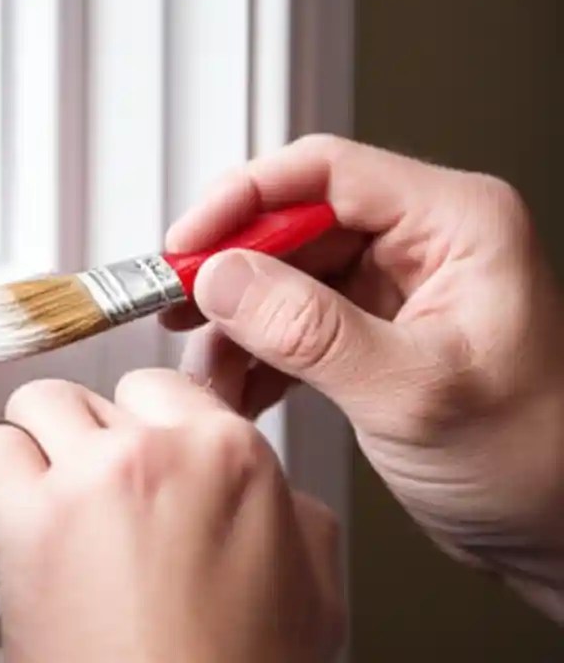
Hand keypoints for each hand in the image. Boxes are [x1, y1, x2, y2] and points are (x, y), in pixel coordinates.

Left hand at [0, 371, 343, 661]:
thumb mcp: (310, 586)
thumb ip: (286, 509)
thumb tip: (269, 489)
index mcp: (231, 455)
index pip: (162, 384)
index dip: (147, 427)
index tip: (139, 455)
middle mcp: (158, 454)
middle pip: (97, 394)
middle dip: (95, 439)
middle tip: (99, 494)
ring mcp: (89, 483)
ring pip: (37, 404)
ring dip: (41, 448)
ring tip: (52, 497)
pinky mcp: (29, 524)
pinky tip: (14, 516)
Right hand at [163, 134, 563, 619]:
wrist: (560, 529)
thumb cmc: (536, 458)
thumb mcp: (413, 391)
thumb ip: (308, 330)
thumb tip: (222, 277)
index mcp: (456, 224)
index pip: (325, 172)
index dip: (242, 200)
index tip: (185, 243)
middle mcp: (424, 244)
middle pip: (294, 222)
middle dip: (230, 271)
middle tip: (175, 306)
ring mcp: (397, 290)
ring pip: (284, 276)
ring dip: (237, 323)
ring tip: (210, 369)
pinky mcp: (375, 334)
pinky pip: (294, 323)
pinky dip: (257, 356)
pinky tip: (238, 390)